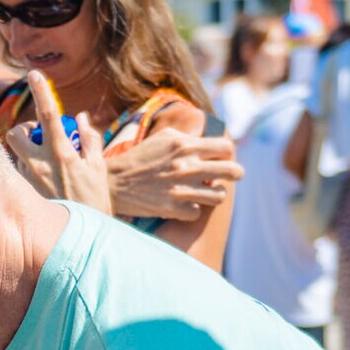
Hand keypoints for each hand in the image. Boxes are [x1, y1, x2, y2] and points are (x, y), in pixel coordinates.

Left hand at [2, 73, 113, 212]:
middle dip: (23, 130)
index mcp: (62, 154)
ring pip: (16, 153)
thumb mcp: (97, 167)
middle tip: (38, 136)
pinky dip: (28, 168)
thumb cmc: (94, 200)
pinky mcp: (22, 192)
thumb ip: (89, 139)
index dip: (42, 91)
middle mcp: (39, 165)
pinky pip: (19, 171)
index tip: (34, 73)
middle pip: (16, 133)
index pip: (49, 115)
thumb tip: (79, 117)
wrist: (79, 237)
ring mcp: (27, 179)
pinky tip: (44, 180)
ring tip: (47, 164)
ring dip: (28, 151)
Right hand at [107, 127, 241, 221]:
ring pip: (220, 195)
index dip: (226, 153)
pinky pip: (198, 212)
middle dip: (235, 173)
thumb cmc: (140, 158)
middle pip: (233, 171)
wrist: (114, 182)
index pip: (226, 147)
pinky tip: (185, 204)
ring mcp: (181, 189)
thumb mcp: (164, 138)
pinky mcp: (173, 208)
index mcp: (185, 146)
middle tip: (231, 175)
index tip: (220, 157)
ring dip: (215, 194)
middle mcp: (186, 166)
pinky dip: (192, 209)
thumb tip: (209, 138)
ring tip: (208, 192)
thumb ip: (188, 137)